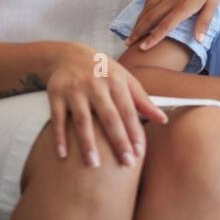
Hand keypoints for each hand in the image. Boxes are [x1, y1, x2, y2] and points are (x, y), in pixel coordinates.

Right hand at [44, 44, 168, 168]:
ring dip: (88, 143)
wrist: (69, 54)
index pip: (128, 111)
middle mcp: (96, 85)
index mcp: (116, 82)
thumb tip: (163, 120)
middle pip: (109, 117)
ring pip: (82, 120)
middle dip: (118, 141)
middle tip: (125, 163)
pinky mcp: (56, 94)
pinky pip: (57, 119)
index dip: (134, 132)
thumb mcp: (125, 80)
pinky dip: (59, 137)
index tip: (139, 153)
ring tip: (94, 165)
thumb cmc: (103, 71)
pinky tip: (63, 154)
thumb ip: (143, 101)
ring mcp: (75, 90)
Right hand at [124, 0, 219, 49]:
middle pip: (151, 18)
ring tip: (131, 33)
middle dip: (139, 32)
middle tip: (128, 44)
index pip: (165, 25)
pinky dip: (143, 7)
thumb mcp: (215, 2)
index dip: (153, 38)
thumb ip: (204, 21)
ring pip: (148, 7)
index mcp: (185, 5)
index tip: (143, 49)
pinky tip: (141, 14)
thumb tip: (198, 40)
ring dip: (138, 21)